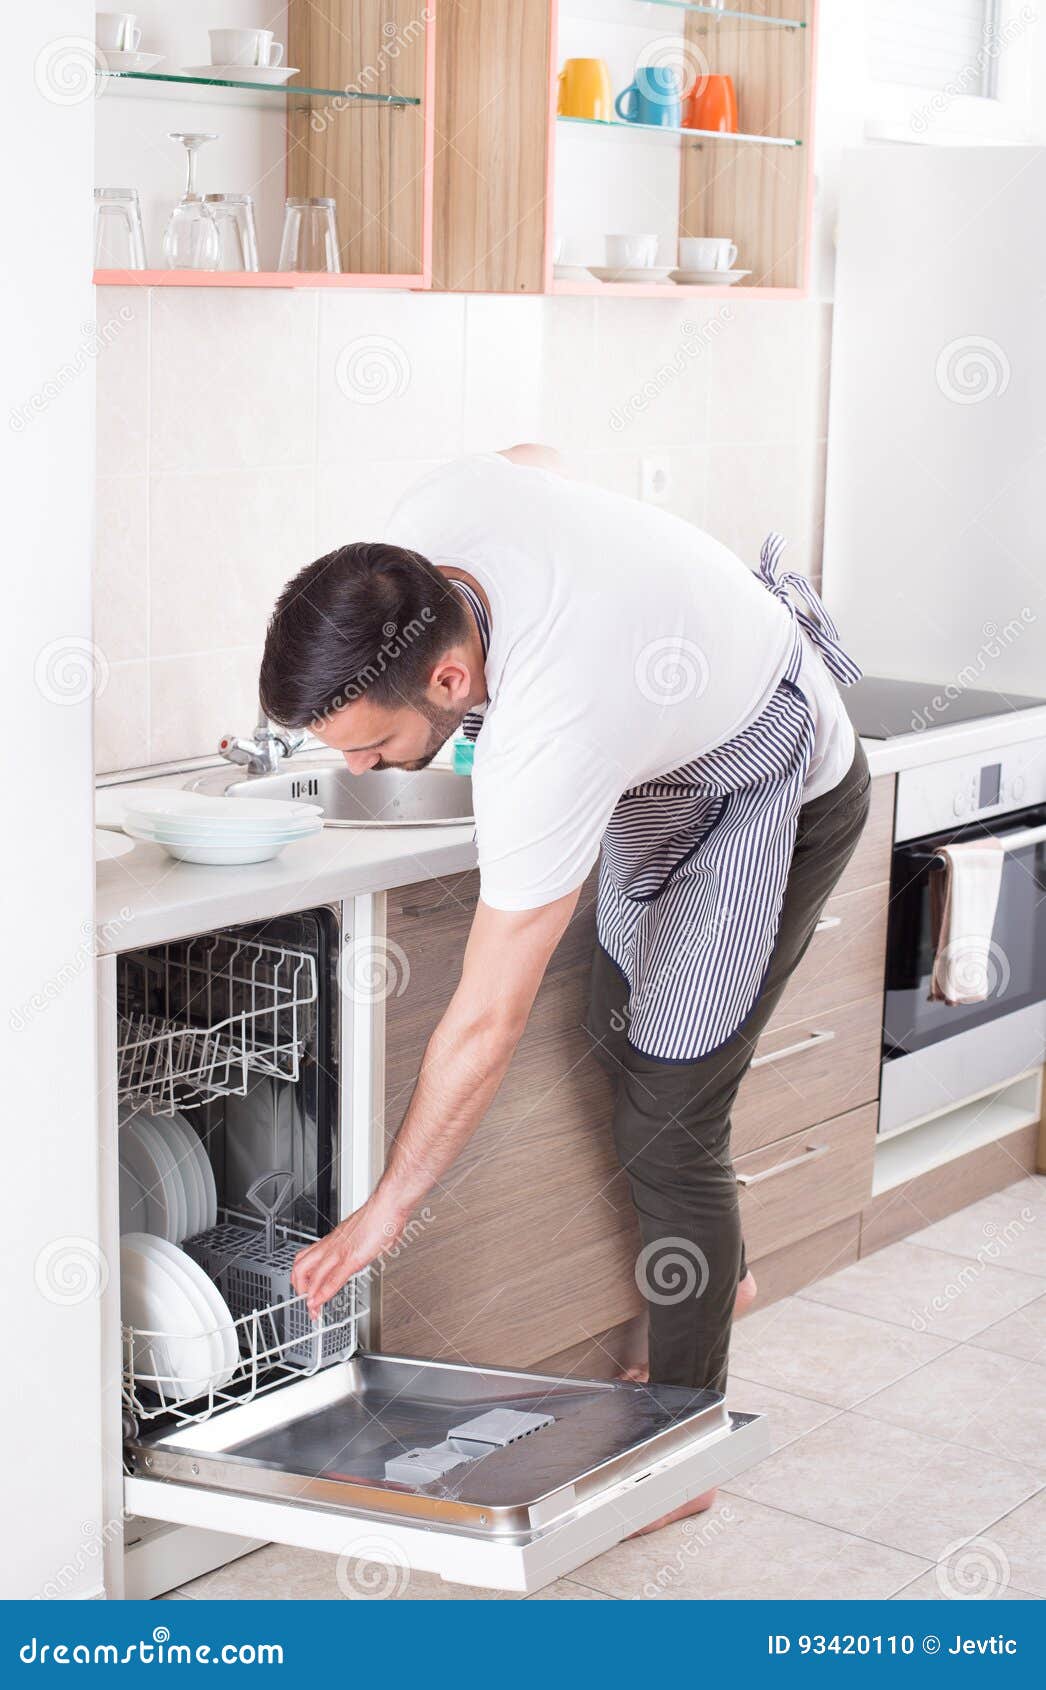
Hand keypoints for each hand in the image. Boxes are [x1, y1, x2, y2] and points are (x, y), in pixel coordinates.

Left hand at [291, 1198, 405, 1318]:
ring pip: (311, 1275)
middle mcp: (331, 1246)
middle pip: (300, 1267)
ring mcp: (339, 1252)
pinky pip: (332, 1280)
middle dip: (299, 1288)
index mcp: (333, 1240)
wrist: (388, 1204)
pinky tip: (321, 1303)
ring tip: (311, 1308)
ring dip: (309, 1296)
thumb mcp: (362, 1233)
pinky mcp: (351, 1259)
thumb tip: (363, 1250)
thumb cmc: (380, 1216)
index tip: (306, 1290)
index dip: (302, 1277)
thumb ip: (358, 1244)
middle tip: (305, 1302)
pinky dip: (323, 1294)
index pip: (307, 1259)